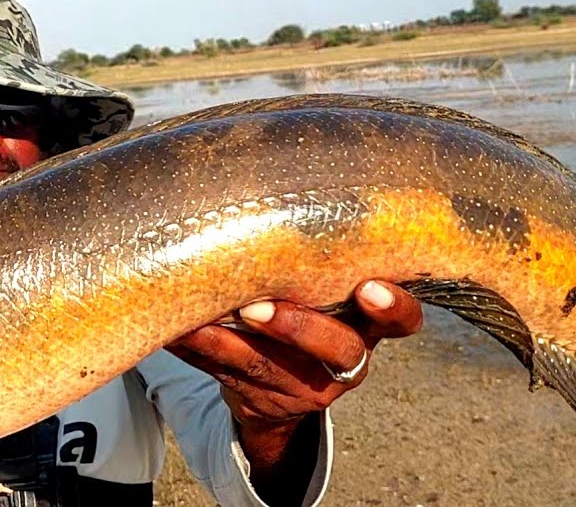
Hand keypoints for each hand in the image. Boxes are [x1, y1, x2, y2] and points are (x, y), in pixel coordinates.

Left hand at [166, 280, 421, 473]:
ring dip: (228, 343)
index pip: (401, 322)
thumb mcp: (326, 286)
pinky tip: (174, 331)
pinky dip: (196, 351)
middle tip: (257, 309)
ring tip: (198, 322)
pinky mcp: (261, 399)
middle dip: (297, 328)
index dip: (392, 308)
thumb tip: (277, 175)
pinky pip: (223, 375)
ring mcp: (304, 386)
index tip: (370, 288)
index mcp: (369, 325)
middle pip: (339, 351)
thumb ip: (319, 255)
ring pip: (267, 366)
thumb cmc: (307, 304)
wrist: (277, 380)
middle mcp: (345, 360)